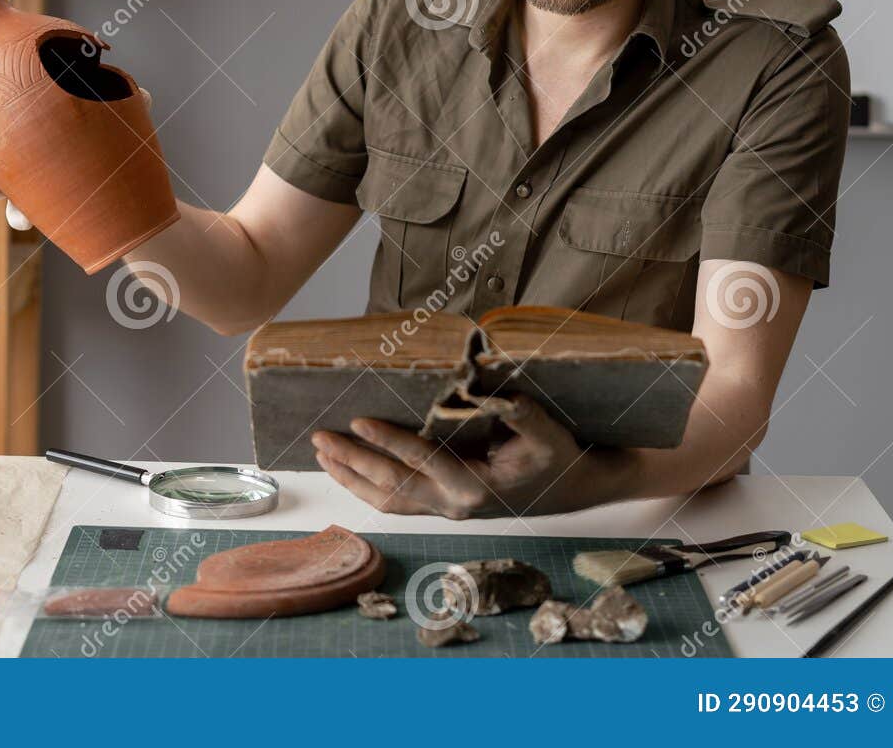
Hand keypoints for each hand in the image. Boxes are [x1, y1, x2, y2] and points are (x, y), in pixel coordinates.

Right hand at [0, 71, 151, 231]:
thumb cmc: (120, 141)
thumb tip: (144, 96)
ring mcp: (30, 177)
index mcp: (37, 116)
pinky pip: (20, 213)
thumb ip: (132, 106)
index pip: (2, 98)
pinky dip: (19, 216)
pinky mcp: (40, 205)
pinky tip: (23, 218)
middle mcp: (27, 146)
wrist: (132, 188)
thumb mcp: (124, 119)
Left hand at [310, 396, 608, 518]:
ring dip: (352, 477)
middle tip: (321, 437)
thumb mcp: (547, 431)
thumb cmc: (557, 455)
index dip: (388, 441)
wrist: (571, 487)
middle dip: (353, 461)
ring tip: (321, 454)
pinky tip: (346, 471)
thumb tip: (487, 383)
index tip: (358, 421)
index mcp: (475, 487)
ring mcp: (445, 510)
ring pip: (388, 500)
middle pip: (392, 485)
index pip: (421, 461)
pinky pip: (397, 503)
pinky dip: (366, 488)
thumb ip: (519, 412)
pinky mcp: (442, 506)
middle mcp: (454, 505)